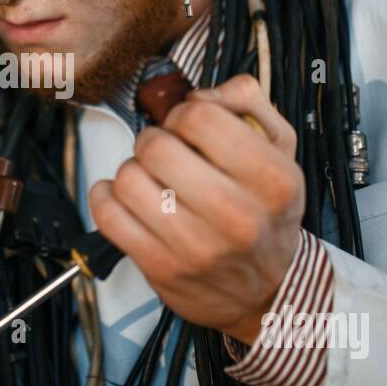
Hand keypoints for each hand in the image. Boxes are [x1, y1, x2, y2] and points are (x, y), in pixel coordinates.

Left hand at [88, 73, 302, 344]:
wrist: (267, 291)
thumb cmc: (266, 213)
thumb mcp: (280, 150)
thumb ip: (248, 102)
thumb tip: (201, 94)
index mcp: (272, 180)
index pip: (201, 118)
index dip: (184, 114)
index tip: (188, 128)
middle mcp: (239, 217)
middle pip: (157, 148)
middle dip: (154, 141)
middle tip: (166, 153)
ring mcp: (197, 248)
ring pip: (128, 179)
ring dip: (133, 171)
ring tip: (152, 180)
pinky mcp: (161, 269)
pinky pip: (108, 215)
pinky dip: (107, 197)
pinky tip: (126, 198)